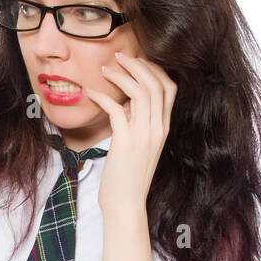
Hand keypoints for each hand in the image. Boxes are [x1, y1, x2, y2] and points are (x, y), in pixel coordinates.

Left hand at [82, 52, 176, 214]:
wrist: (126, 204)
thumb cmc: (127, 177)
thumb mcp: (138, 146)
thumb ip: (136, 124)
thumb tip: (125, 105)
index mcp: (163, 128)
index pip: (169, 88)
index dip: (154, 69)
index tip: (137, 61)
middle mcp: (157, 129)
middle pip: (156, 84)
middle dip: (138, 65)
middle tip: (119, 56)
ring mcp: (144, 135)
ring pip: (141, 92)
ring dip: (122, 76)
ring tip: (105, 69)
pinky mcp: (126, 142)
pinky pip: (116, 109)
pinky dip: (103, 96)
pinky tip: (91, 93)